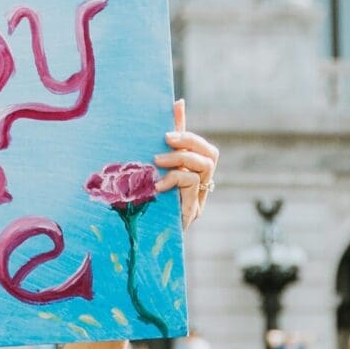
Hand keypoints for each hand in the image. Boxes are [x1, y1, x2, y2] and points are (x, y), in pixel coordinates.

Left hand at [153, 101, 218, 230]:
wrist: (138, 240)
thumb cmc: (142, 204)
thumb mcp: (148, 173)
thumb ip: (158, 148)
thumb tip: (165, 112)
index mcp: (192, 176)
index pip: (201, 147)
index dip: (190, 128)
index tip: (175, 108)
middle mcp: (200, 187)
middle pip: (211, 154)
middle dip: (189, 141)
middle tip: (165, 139)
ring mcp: (198, 200)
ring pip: (205, 166)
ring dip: (181, 158)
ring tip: (157, 161)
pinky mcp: (191, 211)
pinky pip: (193, 183)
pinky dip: (176, 177)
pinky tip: (158, 183)